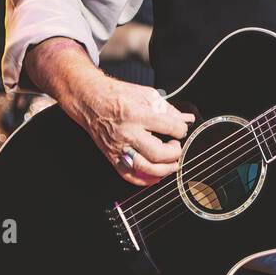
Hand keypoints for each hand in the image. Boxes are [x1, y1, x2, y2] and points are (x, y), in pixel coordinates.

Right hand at [66, 76, 194, 186]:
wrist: (90, 100)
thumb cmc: (116, 95)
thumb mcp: (145, 94)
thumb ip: (167, 109)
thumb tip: (185, 119)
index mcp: (137, 114)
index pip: (169, 127)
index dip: (181, 130)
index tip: (181, 130)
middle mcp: (128, 133)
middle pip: (158, 153)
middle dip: (174, 153)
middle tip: (176, 147)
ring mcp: (119, 147)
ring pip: (145, 167)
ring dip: (164, 170)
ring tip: (171, 164)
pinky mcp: (112, 156)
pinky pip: (129, 175)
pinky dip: (144, 180)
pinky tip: (155, 176)